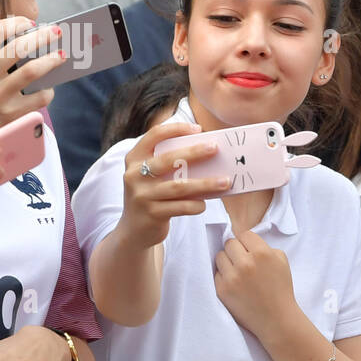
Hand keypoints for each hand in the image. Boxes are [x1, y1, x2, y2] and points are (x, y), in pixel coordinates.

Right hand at [0, 17, 64, 147]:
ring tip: (61, 55)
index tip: (29, 22)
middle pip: (17, 48)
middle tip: (57, 31)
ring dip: (52, 60)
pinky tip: (50, 86)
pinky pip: (39, 97)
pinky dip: (48, 90)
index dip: (14, 23)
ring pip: (32, 71)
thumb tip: (26, 32)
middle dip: (41, 36)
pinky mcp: (11, 114)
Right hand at [115, 120, 226, 249]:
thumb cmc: (151, 196)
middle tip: (216, 148)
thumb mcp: (151, 177)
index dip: (175, 129)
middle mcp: (134, 175)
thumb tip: (208, 154)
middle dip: (194, 152)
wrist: (134, 231)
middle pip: (168, 159)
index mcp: (135, 159)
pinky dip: (196, 205)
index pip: (154, 136)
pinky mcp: (152, 214)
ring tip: (225, 181)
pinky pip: (180, 207)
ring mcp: (142, 195)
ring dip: (205, 183)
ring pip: (179, 186)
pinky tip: (204, 204)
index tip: (198, 129)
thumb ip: (169, 165)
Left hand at [213, 230, 296, 337]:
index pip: (244, 235)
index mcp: (262, 253)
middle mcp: (245, 263)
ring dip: (227, 262)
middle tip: (243, 261)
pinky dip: (224, 277)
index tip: (250, 252)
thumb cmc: (280, 289)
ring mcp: (232, 277)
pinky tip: (235, 285)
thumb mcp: (282, 261)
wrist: (276, 318)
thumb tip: (247, 242)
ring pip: (220, 257)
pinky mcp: (222, 290)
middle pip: (229, 244)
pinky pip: (216, 274)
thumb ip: (265, 247)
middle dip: (236, 251)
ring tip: (238, 273)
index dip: (248, 243)